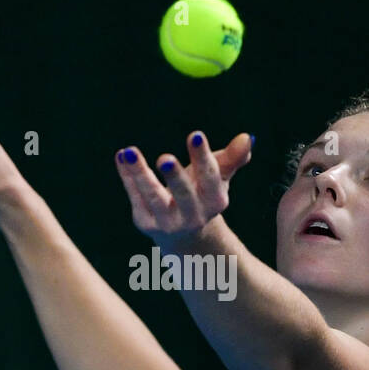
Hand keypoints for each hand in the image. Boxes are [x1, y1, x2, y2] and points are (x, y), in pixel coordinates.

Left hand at [115, 130, 253, 243]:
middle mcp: (193, 216)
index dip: (203, 158)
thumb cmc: (203, 193)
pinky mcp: (145, 223)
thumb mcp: (219, 176)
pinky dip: (127, 177)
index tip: (195, 135)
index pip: (210, 179)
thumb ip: (232, 158)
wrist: (185, 234)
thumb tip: (247, 138)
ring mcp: (168, 222)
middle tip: (164, 158)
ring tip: (129, 152)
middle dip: (175, 177)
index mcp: (215, 202)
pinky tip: (121, 156)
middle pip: (184, 195)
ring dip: (141, 174)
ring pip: (153, 197)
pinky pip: (135, 197)